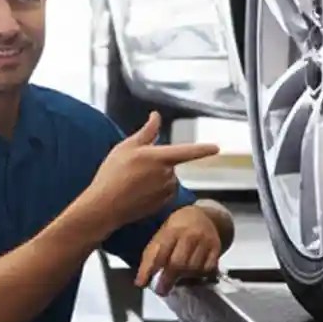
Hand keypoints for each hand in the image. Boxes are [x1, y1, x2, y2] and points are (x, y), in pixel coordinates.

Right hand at [81, 112, 218, 231]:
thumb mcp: (127, 147)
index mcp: (160, 158)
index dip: (203, 149)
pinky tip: (136, 193)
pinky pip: (164, 193)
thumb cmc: (113, 173)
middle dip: (156, 164)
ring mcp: (166, 191)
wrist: (105, 206)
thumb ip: (147, 131)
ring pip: (167, 179)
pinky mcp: (162, 205)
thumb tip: (156, 116)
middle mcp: (167, 175)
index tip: (217, 148)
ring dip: (155, 178)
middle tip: (132, 168)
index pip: (187, 151)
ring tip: (132, 181)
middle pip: (169, 164)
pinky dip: (154, 191)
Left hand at [136, 205, 221, 294]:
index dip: (150, 269)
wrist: (204, 216)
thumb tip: (142, 279)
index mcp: (172, 229)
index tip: (142, 282)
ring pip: (193, 269)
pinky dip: (198, 276)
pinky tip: (192, 275)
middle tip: (162, 290)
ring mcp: (205, 241)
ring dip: (183, 279)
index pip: (160, 252)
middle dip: (167, 280)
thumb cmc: (178, 228)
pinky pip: (207, 269)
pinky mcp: (216, 248)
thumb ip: (152, 254)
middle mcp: (189, 235)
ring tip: (177, 281)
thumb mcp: (162, 234)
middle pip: (178, 263)